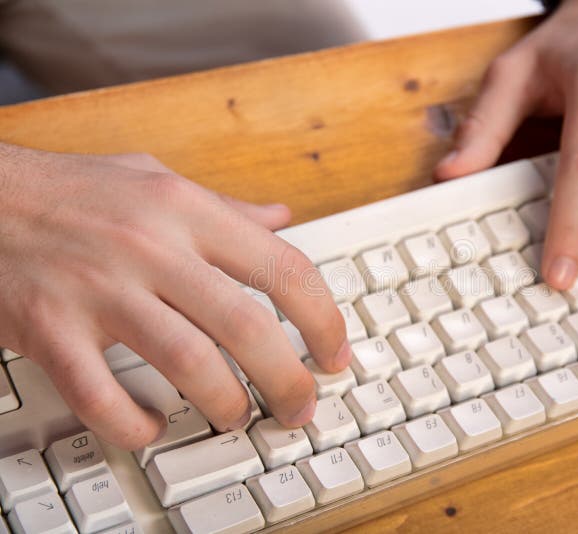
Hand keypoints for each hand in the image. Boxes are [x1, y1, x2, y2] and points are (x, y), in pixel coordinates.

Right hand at [0, 143, 349, 448]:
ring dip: (226, 404)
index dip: (323, 320)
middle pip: (247, 327)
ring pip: (189, 364)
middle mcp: (150, 248)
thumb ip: (224, 206)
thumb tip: (281, 218)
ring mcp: (99, 291)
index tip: (334, 353)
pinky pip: (102, 397)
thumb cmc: (70, 190)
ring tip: (237, 415)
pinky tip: (152, 427)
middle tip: (300, 407)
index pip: (283, 268)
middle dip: (289, 379)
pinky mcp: (50, 331)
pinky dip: (135, 425)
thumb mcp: (156, 179)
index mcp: (185, 211)